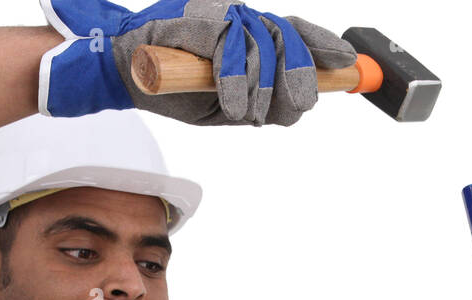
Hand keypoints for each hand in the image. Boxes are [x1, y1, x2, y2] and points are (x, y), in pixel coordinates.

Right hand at [38, 0, 355, 125]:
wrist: (124, 71)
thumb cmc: (175, 85)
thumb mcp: (225, 101)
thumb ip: (259, 100)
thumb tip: (296, 109)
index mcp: (247, 32)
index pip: (294, 33)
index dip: (322, 46)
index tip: (347, 63)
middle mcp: (238, 15)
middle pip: (285, 40)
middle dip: (297, 76)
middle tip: (302, 103)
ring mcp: (218, 14)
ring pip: (260, 44)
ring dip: (261, 88)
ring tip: (252, 113)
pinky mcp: (196, 19)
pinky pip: (228, 48)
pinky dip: (233, 82)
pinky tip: (235, 106)